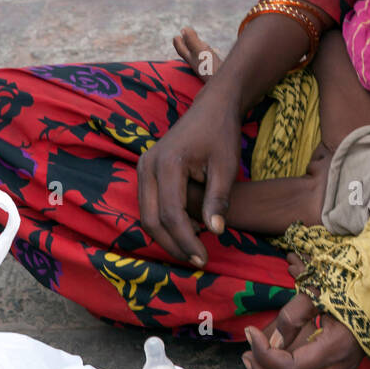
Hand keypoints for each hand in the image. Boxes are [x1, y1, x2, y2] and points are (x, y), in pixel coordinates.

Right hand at [137, 85, 240, 266]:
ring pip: (146, 215)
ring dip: (167, 236)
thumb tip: (215, 232)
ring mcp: (143, 167)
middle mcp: (147, 166)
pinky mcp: (146, 171)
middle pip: (151, 219)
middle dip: (173, 245)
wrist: (211, 108)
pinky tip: (189, 229)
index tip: (203, 259)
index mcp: (167, 163)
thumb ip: (218, 199)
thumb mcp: (226, 166)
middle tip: (197, 261)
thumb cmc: (222, 134)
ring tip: (194, 248)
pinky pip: (149, 205)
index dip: (186, 241)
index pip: (171, 214)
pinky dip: (165, 223)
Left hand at [242, 293, 364, 368]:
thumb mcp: (317, 293)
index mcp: (337, 347)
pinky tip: (270, 359)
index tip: (250, 332)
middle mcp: (341, 367)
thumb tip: (271, 342)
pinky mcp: (338, 368)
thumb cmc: (349, 287)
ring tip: (253, 361)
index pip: (291, 367)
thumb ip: (292, 317)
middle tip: (248, 358)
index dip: (263, 353)